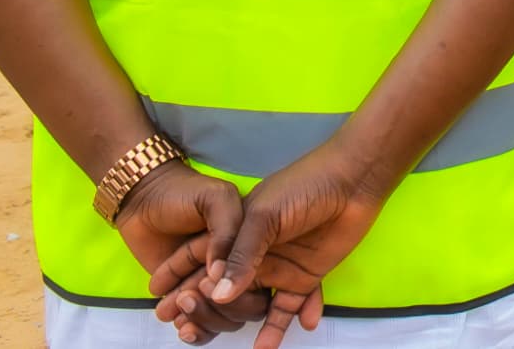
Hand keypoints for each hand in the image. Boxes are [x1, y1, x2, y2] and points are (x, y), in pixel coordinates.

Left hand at [110, 161, 251, 344]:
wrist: (143, 196)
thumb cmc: (184, 192)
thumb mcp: (214, 199)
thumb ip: (226, 230)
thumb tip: (221, 274)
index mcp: (250, 241)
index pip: (259, 276)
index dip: (243, 288)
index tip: (214, 285)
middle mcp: (235, 264)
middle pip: (244, 302)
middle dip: (220, 309)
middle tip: (189, 297)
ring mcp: (210, 280)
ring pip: (222, 315)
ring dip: (203, 319)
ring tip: (178, 309)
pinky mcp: (186, 291)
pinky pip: (198, 319)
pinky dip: (193, 327)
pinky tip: (179, 324)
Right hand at [166, 140, 387, 347]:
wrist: (354, 180)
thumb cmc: (304, 187)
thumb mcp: (265, 216)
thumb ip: (241, 256)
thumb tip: (218, 296)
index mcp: (238, 232)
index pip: (201, 259)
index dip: (178, 277)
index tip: (158, 300)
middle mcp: (254, 254)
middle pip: (222, 288)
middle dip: (201, 308)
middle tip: (184, 329)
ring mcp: (278, 268)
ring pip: (250, 304)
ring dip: (236, 323)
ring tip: (224, 342)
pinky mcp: (304, 278)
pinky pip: (287, 309)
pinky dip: (277, 328)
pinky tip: (266, 348)